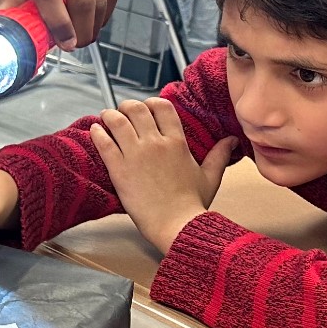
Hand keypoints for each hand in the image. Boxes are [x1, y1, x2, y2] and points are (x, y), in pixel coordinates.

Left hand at [90, 97, 236, 253]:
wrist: (176, 224)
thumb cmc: (191, 205)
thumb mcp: (210, 177)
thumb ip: (219, 155)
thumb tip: (231, 140)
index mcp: (176, 142)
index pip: (162, 107)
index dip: (151, 103)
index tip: (146, 107)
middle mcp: (155, 143)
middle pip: (136, 109)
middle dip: (127, 106)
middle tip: (122, 111)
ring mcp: (135, 154)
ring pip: (117, 121)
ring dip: (109, 116)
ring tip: (105, 117)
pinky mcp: (118, 169)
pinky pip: (103, 142)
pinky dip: (97, 133)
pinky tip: (95, 130)